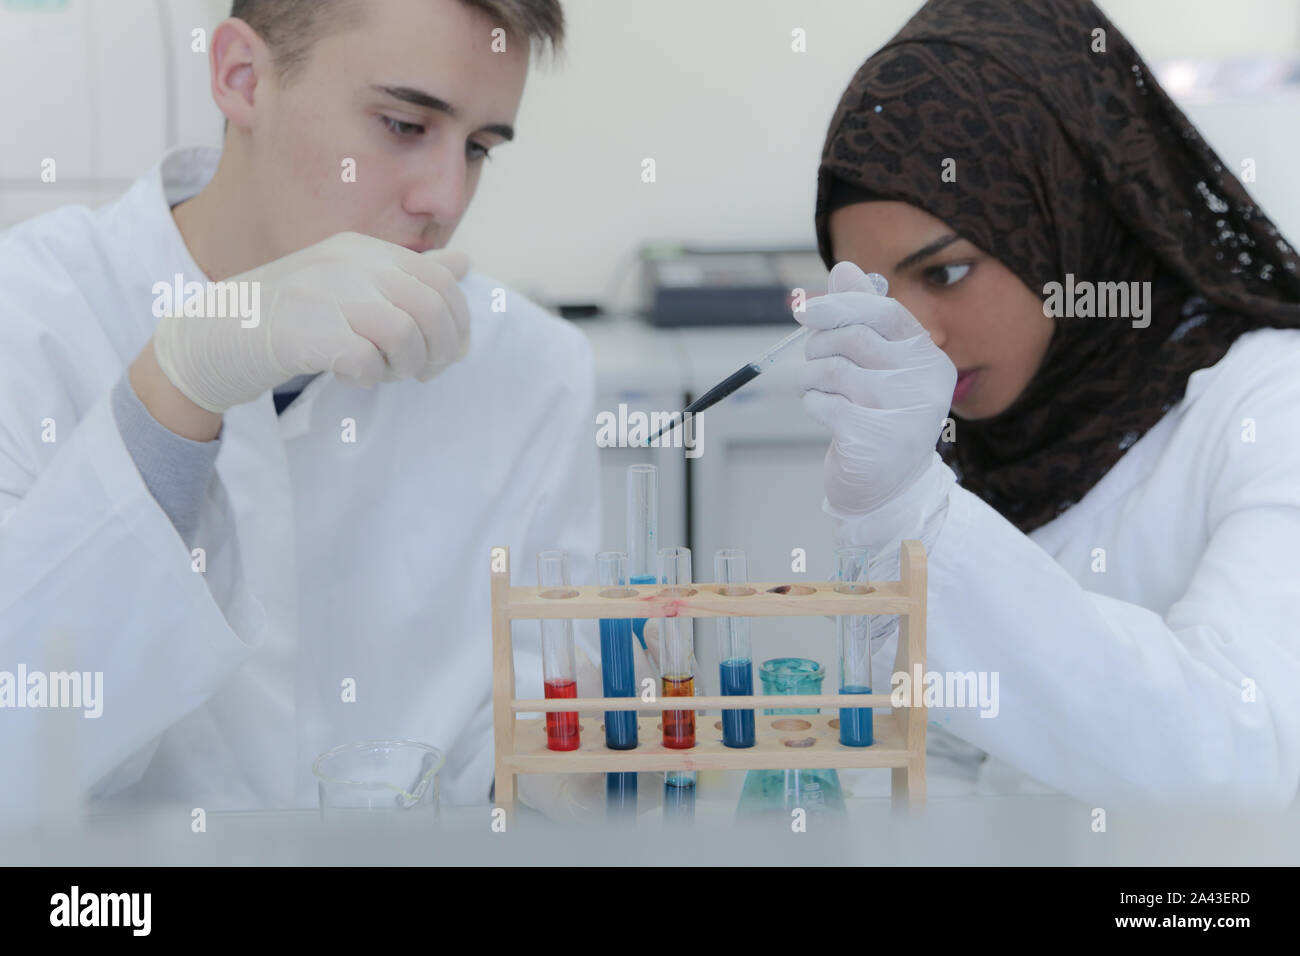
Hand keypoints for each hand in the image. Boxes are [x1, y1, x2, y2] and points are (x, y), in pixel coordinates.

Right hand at [152, 232, 470, 412]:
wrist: (212, 334)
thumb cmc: (290, 317)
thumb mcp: (351, 285)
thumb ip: (407, 277)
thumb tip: (463, 264)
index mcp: (362, 250)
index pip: (440, 282)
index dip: (457, 325)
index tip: (446, 355)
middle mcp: (346, 263)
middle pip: (430, 306)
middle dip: (440, 350)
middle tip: (421, 373)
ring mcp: (321, 293)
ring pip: (404, 331)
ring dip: (407, 365)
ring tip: (387, 374)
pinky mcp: (300, 331)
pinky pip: (364, 359)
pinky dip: (368, 377)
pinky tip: (351, 376)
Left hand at [799, 261, 956, 522]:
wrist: (888, 487)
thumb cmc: (880, 416)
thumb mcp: (879, 364)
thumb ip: (863, 316)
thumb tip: (844, 267)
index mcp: (928, 358)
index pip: (883, 312)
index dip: (840, 305)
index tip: (804, 311)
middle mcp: (922, 382)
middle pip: (852, 338)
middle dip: (818, 345)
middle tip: (814, 361)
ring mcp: (900, 411)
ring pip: (832, 368)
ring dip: (810, 376)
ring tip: (816, 388)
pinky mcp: (871, 438)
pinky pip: (822, 401)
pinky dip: (812, 402)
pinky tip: (823, 412)